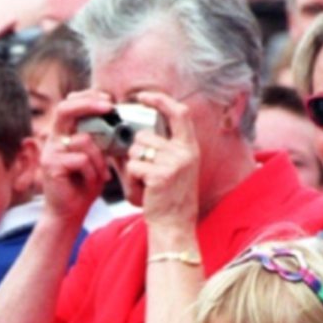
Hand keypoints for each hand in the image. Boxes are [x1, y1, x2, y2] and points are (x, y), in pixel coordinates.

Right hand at [39, 90, 113, 225]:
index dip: (88, 96)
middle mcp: (53, 139)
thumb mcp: (97, 157)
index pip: (70, 103)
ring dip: (99, 158)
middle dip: (89, 104)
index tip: (108, 100)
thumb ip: (100, 139)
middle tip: (110, 106)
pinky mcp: (52, 166)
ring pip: (83, 140)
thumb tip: (117, 119)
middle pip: (66, 108)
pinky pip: (81, 160)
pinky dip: (92, 171)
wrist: (68, 213)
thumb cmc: (84, 185)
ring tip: (101, 174)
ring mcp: (50, 152)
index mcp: (63, 133)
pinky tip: (92, 182)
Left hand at [128, 91, 201, 237]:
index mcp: (190, 147)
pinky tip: (144, 190)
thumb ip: (158, 148)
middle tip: (146, 174)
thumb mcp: (171, 168)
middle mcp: (185, 152)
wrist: (174, 226)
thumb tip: (132, 130)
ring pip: (136, 151)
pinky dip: (132, 179)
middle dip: (136, 153)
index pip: (179, 112)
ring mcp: (174, 163)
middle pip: (144, 136)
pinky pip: (133, 167)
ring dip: (133, 167)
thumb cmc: (167, 198)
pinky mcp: (161, 175)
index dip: (160, 100)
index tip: (142, 96)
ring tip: (146, 183)